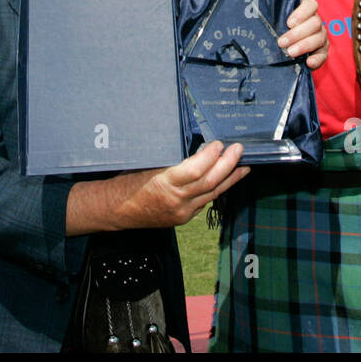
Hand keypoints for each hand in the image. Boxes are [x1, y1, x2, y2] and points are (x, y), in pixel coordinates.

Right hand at [66, 141, 247, 233]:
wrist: (116, 209)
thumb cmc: (128, 180)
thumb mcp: (147, 164)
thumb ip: (172, 159)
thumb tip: (196, 145)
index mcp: (164, 183)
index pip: (196, 170)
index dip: (211, 156)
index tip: (218, 143)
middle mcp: (176, 200)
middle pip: (210, 183)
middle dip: (228, 165)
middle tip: (239, 150)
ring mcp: (182, 212)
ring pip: (213, 194)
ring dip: (230, 178)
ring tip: (244, 166)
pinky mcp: (183, 218)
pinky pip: (205, 201)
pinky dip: (217, 188)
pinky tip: (226, 179)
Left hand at [278, 0, 328, 69]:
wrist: (282, 47)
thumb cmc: (276, 28)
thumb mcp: (274, 20)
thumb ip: (273, 15)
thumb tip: (256, 13)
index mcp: (306, 10)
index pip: (311, 5)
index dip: (301, 13)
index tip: (288, 23)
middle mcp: (316, 22)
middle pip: (314, 23)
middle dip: (297, 34)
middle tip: (281, 42)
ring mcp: (321, 37)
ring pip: (319, 38)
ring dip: (304, 46)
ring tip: (290, 52)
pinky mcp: (322, 51)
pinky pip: (323, 55)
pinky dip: (317, 59)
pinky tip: (308, 62)